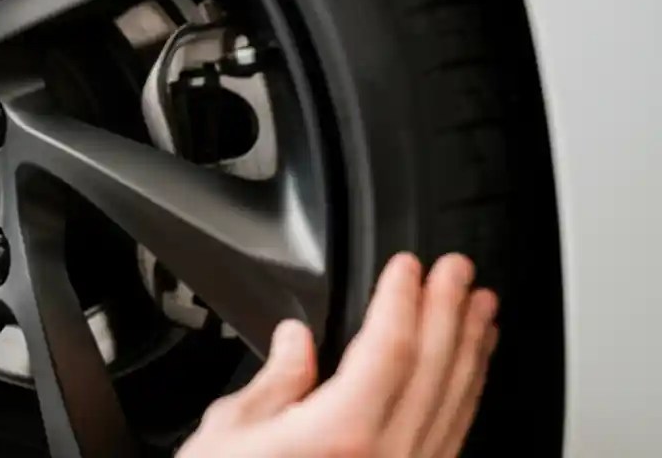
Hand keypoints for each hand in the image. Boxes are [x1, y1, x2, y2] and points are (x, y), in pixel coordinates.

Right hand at [179, 254, 498, 457]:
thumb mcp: (225, 436)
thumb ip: (273, 384)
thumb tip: (298, 341)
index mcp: (336, 437)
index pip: (389, 350)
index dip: (402, 299)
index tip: (407, 266)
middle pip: (433, 372)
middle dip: (449, 312)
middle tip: (459, 271)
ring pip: (455, 406)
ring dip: (470, 351)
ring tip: (479, 310)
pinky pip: (452, 438)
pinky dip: (466, 397)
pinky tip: (467, 375)